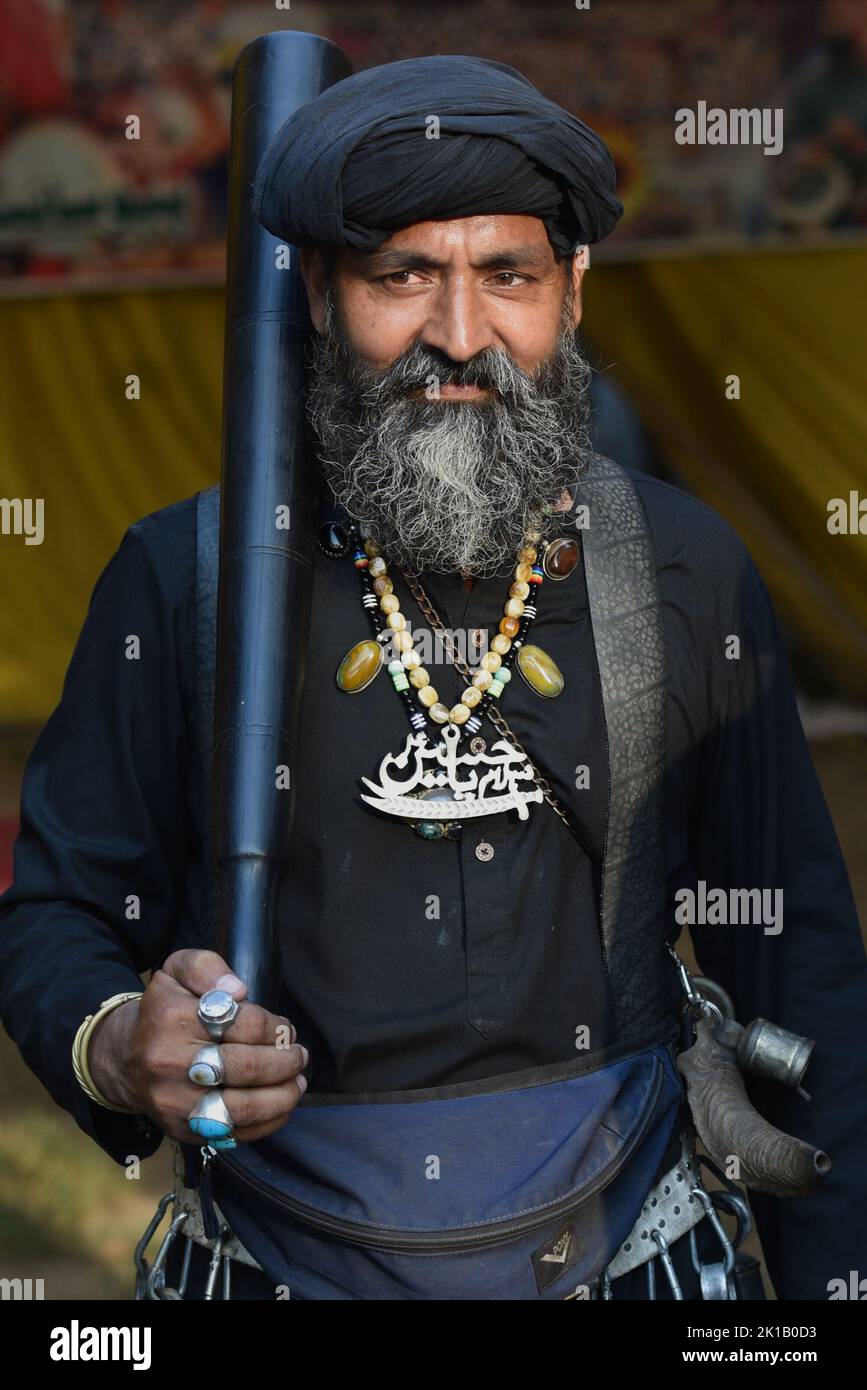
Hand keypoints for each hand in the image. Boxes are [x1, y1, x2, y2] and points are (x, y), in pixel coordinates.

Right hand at [87, 949, 307, 1142]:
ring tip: (297, 1082)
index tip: (283, 1027)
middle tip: (298, 1054)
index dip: (275, 1026)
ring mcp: (176, 1103)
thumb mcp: (177, 971)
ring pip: (242, 1108)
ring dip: (282, 1096)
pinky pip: (235, 1134)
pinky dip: (268, 1122)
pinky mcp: (183, 1131)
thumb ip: (207, 967)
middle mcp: (171, 1065)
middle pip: (246, 1067)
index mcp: (174, 1020)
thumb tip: (238, 990)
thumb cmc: (164, 1012)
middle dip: (285, 1061)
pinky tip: (281, 1105)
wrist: (125, 1060)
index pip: (244, 1024)